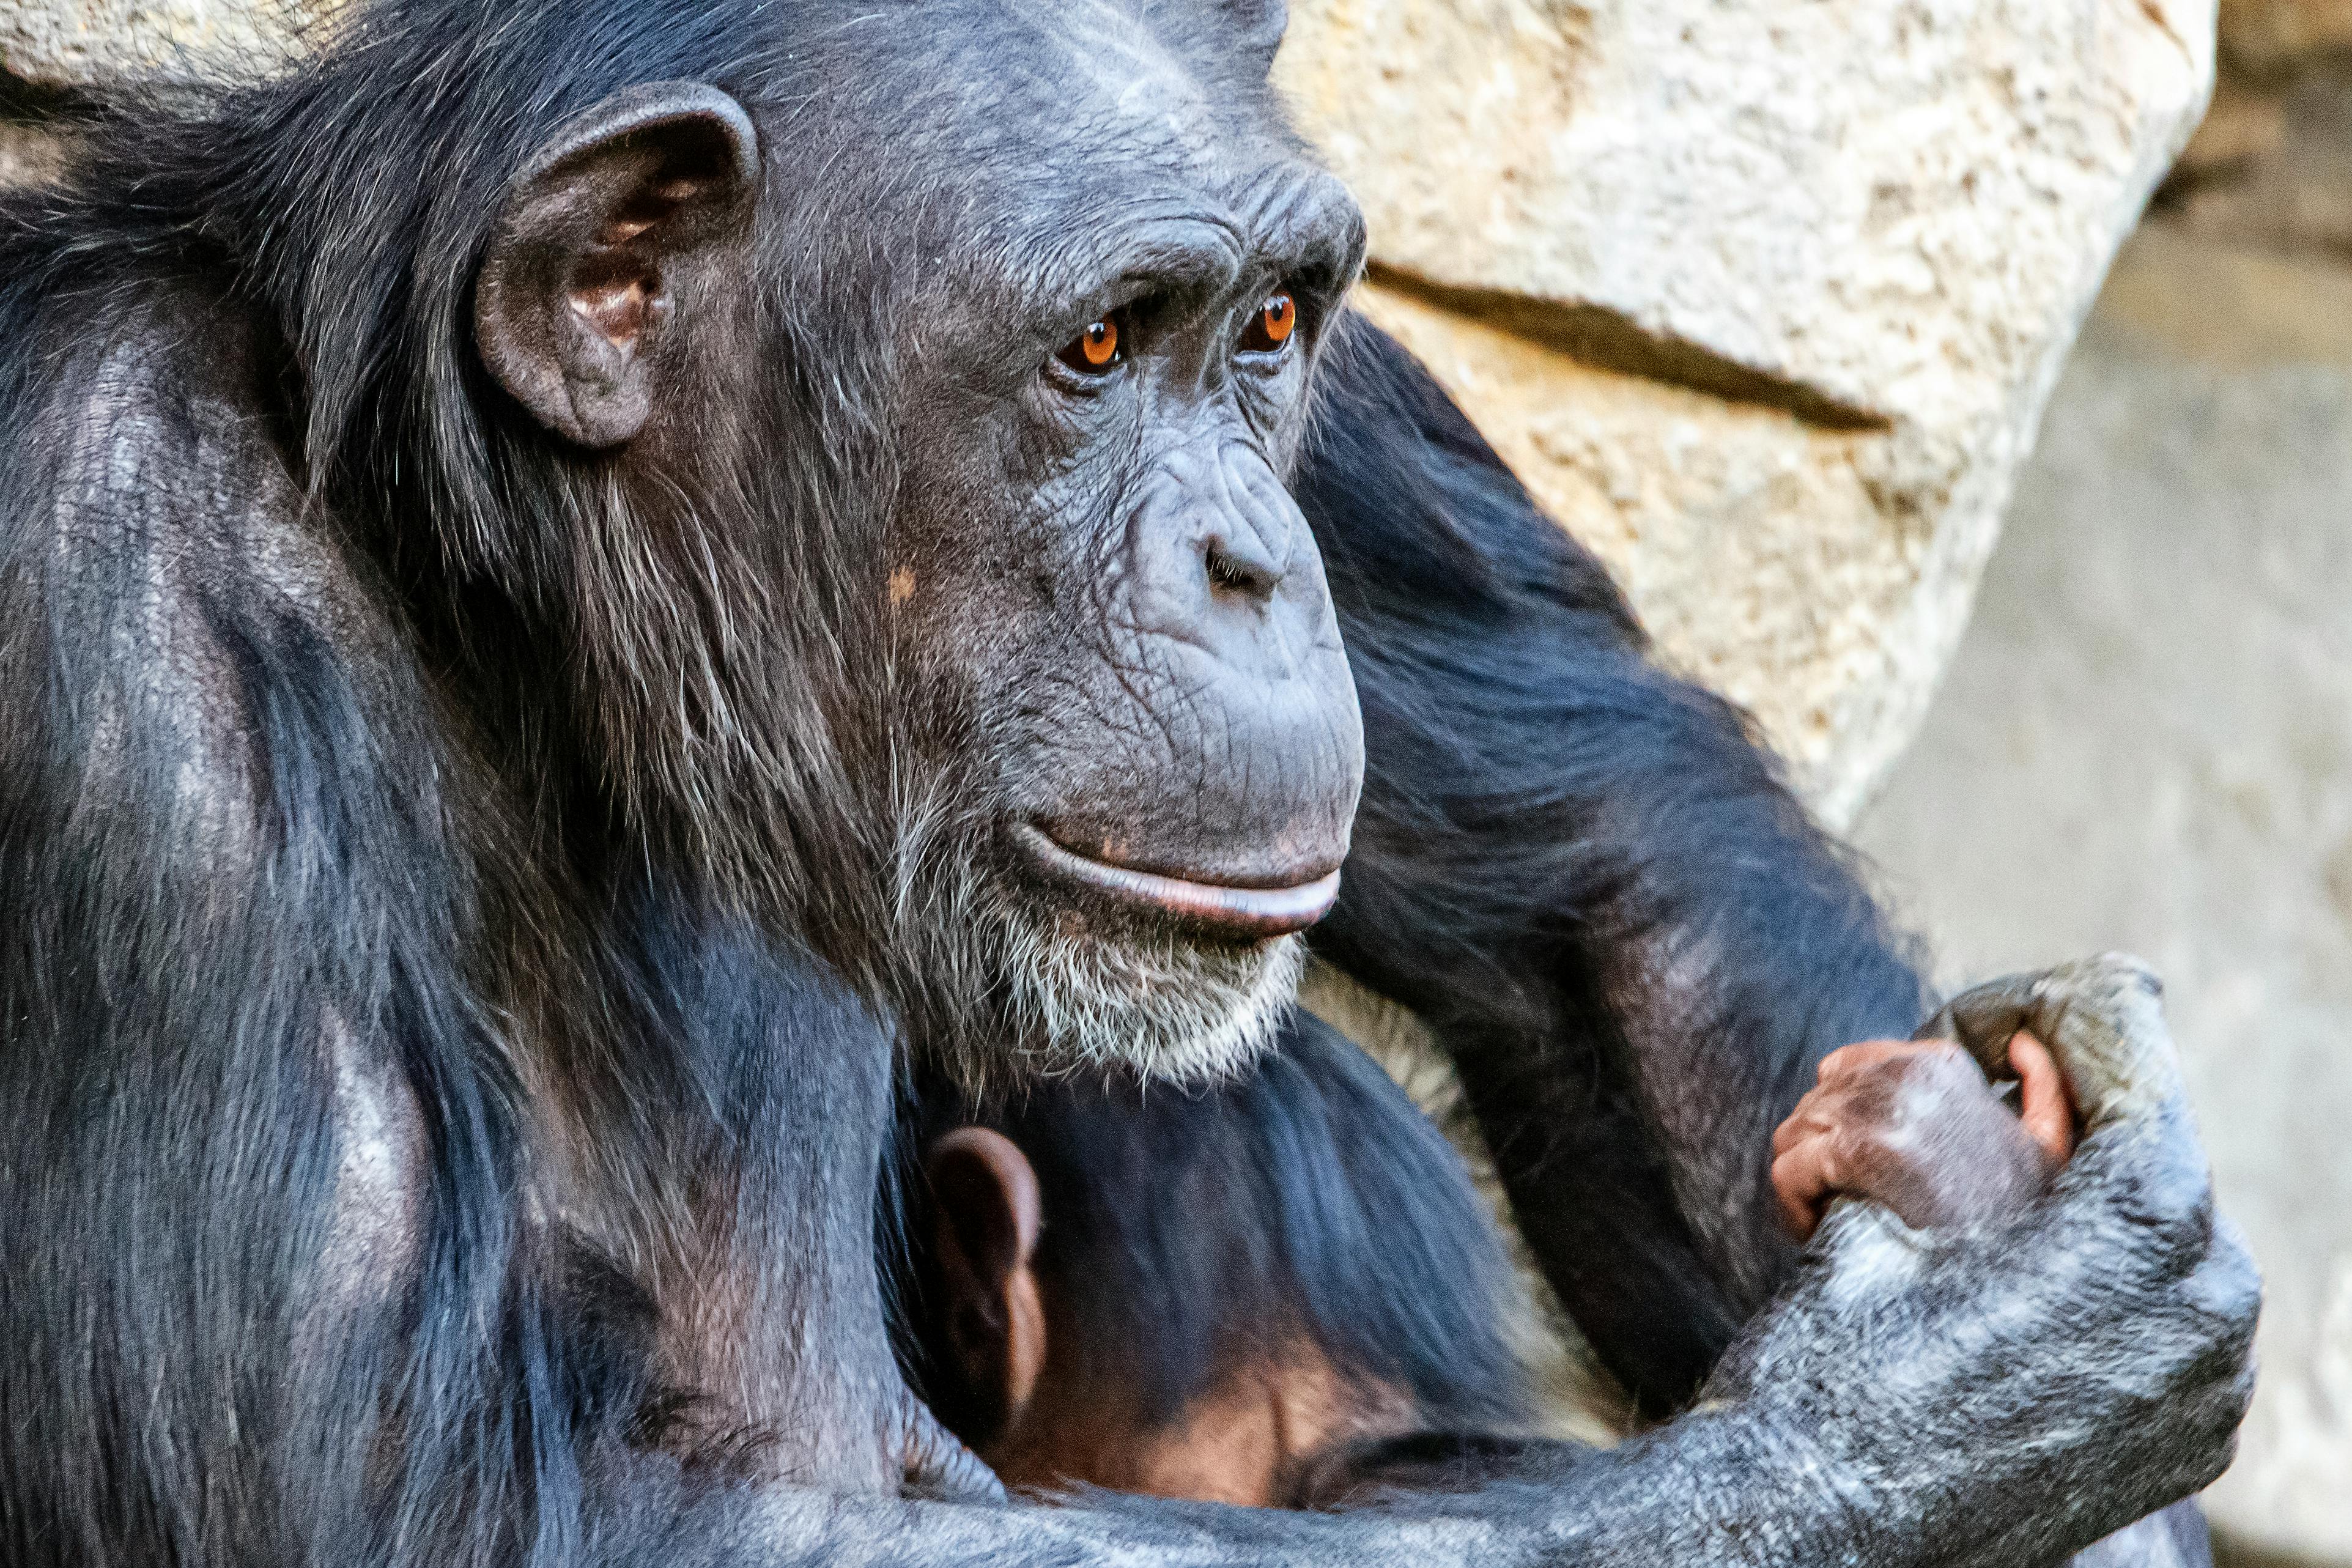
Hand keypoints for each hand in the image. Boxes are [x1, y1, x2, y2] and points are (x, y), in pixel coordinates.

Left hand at [1771, 1032, 2074, 1241]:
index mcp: (1941, 1064)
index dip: (1839, 1118)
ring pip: (1793, 1135)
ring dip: (1803, 1177)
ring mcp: (1880, 1110)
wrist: (2023, 1275)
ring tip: (1828, 1213)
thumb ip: (2042, 1086)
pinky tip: (1816, 1229)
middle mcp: (1908, 1075)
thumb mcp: (2049, 1145)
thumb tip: (2021, 1042)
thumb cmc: (2026, 1215)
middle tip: (1836, 1196)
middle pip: (1813, 1104)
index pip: (1844, 1067)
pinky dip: (1793, 1205)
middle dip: (1817, 1151)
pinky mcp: (1855, 1153)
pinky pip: (1788, 1171)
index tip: (1853, 1161)